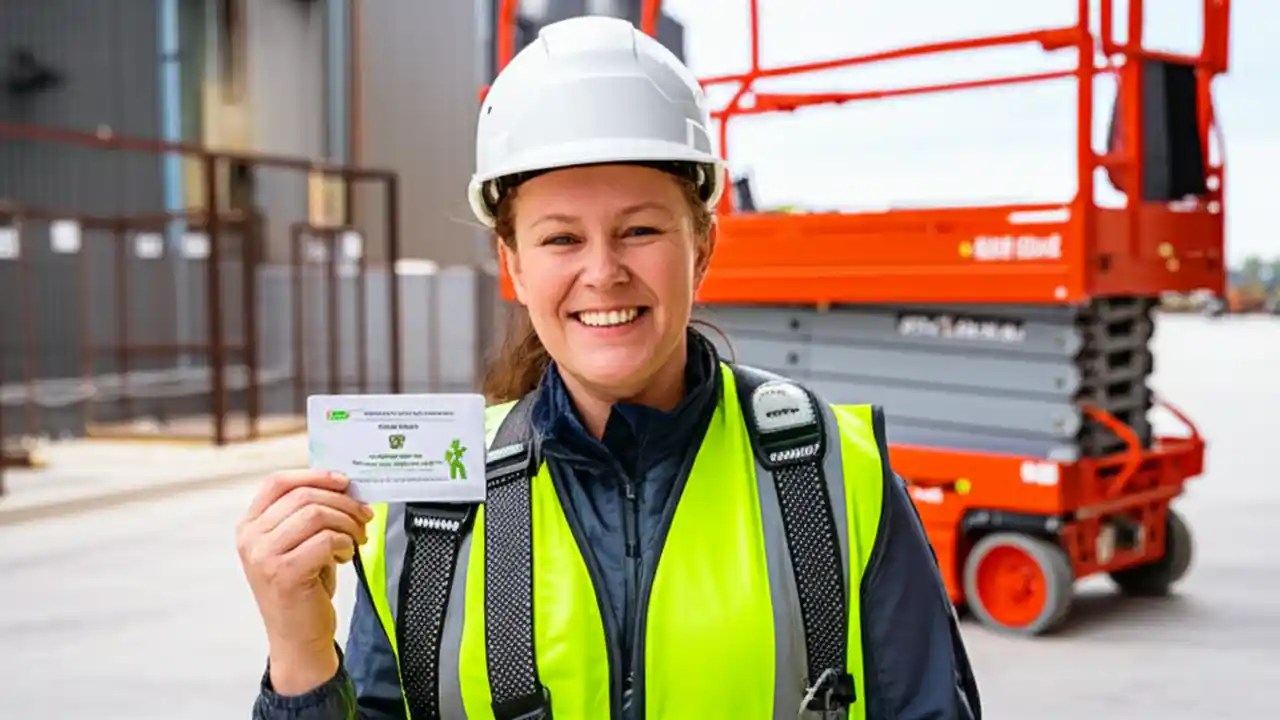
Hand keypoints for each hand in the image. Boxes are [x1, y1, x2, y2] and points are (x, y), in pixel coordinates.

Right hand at [236, 469, 372, 693]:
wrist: (298, 638)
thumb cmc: (303, 589)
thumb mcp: (299, 544)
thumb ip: (308, 514)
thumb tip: (343, 485)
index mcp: (250, 525)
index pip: (278, 482)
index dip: (314, 475)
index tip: (344, 481)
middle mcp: (251, 538)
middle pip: (304, 496)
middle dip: (343, 502)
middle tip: (364, 517)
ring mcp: (263, 556)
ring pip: (316, 514)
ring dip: (347, 523)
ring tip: (355, 539)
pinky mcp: (283, 573)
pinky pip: (325, 540)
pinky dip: (344, 544)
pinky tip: (345, 556)